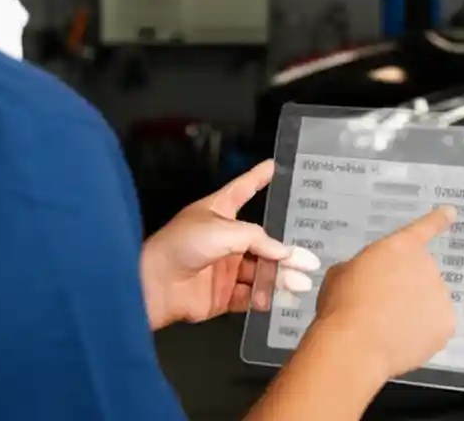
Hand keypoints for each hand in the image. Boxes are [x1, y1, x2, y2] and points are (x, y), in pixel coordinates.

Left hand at [140, 160, 319, 328]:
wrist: (154, 284)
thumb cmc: (183, 245)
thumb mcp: (225, 230)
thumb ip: (259, 239)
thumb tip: (284, 253)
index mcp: (218, 211)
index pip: (243, 189)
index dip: (258, 177)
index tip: (273, 165)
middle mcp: (223, 238)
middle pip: (262, 242)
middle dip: (286, 252)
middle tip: (310, 261)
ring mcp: (223, 267)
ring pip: (260, 272)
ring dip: (280, 277)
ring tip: (300, 284)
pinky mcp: (221, 294)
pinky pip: (249, 295)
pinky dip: (264, 297)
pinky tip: (278, 298)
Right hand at [310, 206, 457, 380]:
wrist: (355, 346)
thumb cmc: (341, 306)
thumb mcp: (341, 275)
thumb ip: (362, 270)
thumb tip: (368, 281)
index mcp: (399, 248)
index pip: (423, 228)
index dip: (437, 220)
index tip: (451, 212)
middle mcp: (426, 265)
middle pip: (420, 274)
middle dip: (407, 287)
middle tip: (381, 308)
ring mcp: (440, 295)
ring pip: (428, 302)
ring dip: (414, 311)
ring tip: (387, 328)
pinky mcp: (447, 323)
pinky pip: (435, 327)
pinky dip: (422, 334)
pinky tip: (401, 341)